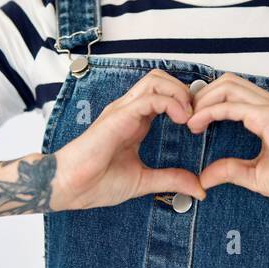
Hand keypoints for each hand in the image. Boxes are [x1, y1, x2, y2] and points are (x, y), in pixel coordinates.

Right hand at [50, 69, 206, 210]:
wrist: (69, 188)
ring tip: (189, 115)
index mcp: (135, 122)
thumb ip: (171, 179)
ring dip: (179, 92)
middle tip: (197, 114)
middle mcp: (129, 111)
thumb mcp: (144, 181)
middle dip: (185, 91)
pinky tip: (181, 119)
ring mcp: (122, 111)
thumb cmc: (95, 182)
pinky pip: (149, 98)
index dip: (185, 102)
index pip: (164, 95)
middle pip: (161, 79)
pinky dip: (171, 103)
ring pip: (156, 81)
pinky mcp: (118, 116)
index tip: (199, 123)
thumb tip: (199, 188)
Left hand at [185, 72, 268, 204]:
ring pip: (226, 85)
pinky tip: (197, 124)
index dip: (210, 101)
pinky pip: (230, 105)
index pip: (233, 92)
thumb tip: (205, 177)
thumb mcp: (255, 175)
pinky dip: (209, 111)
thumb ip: (230, 170)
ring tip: (190, 120)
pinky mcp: (267, 115)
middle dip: (202, 95)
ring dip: (203, 99)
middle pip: (226, 82)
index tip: (194, 121)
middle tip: (187, 117)